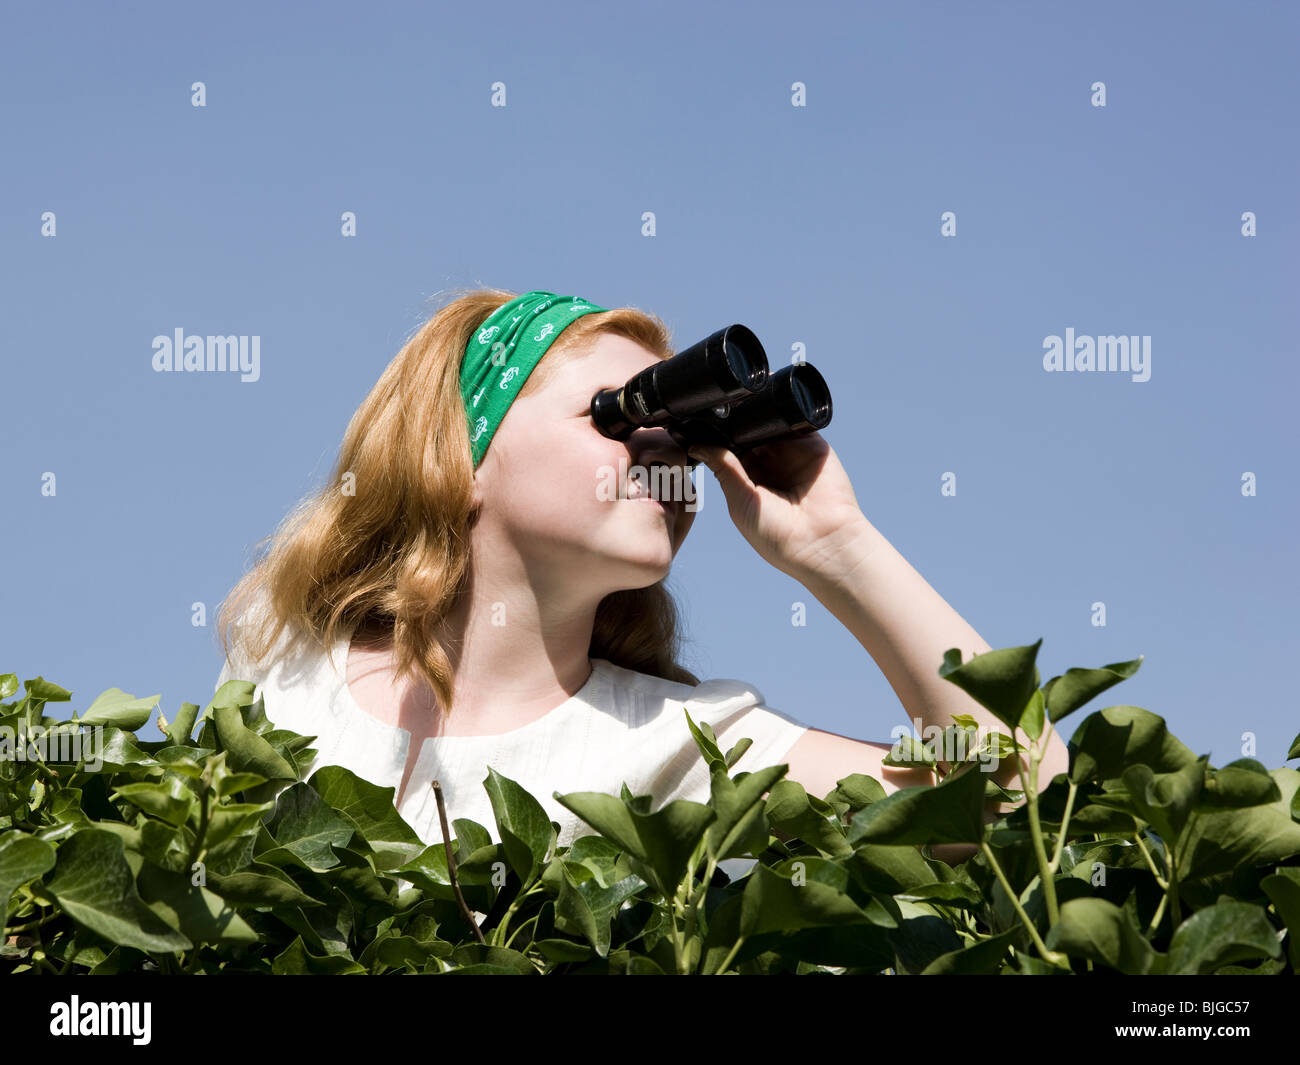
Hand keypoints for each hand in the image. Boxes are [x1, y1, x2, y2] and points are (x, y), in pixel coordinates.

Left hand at [687, 432, 869, 582]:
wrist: (821, 540)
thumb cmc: (778, 534)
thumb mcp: (740, 500)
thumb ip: (723, 468)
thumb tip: (697, 445)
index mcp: (749, 481)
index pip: (729, 450)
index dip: (715, 438)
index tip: (697, 426)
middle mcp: (770, 465)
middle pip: (747, 433)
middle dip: (733, 424)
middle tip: (718, 414)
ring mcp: (791, 453)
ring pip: (767, 423)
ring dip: (756, 417)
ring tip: (743, 415)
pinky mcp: (812, 444)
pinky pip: (794, 421)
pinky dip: (781, 414)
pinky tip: (769, 415)